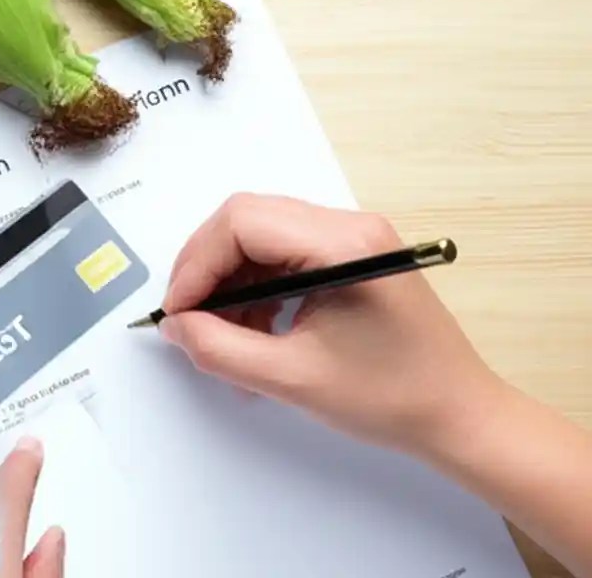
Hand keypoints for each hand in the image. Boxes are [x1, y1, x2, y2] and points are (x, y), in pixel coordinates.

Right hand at [161, 193, 508, 457]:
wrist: (459, 415)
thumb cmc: (393, 397)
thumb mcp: (291, 378)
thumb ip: (219, 349)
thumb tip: (175, 325)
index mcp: (344, 246)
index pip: (242, 223)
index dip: (196, 264)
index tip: (177, 311)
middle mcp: (351, 227)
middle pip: (247, 220)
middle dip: (207, 269)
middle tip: (188, 318)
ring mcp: (353, 239)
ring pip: (260, 237)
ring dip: (230, 282)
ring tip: (226, 337)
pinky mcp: (351, 257)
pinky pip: (283, 255)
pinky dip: (255, 289)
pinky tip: (254, 331)